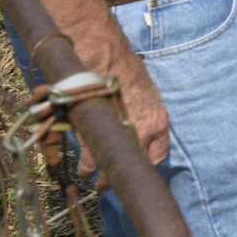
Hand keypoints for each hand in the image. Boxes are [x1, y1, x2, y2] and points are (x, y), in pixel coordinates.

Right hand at [75, 25, 170, 171]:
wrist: (101, 53)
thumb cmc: (122, 67)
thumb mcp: (143, 92)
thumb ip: (142, 113)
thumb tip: (136, 129)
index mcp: (157, 120)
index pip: (158, 156)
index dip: (143, 164)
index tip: (133, 168)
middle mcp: (142, 132)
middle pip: (132, 167)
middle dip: (117, 176)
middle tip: (106, 183)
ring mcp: (117, 135)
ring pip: (107, 169)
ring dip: (97, 175)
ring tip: (90, 175)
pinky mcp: (92, 134)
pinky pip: (88, 161)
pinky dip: (83, 166)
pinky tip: (79, 167)